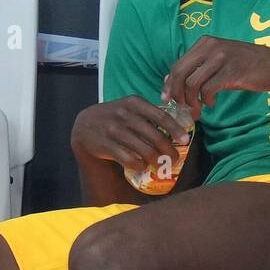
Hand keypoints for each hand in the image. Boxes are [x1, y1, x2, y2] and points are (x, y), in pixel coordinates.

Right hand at [70, 96, 189, 174]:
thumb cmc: (113, 116)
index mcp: (134, 103)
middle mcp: (125, 115)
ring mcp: (114, 131)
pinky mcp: (106, 146)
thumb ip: (147, 112)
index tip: (185, 140)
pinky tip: (142, 166)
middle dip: (168, 150)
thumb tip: (174, 125)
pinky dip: (139, 165)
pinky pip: (128, 159)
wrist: (84, 125)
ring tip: (160, 164)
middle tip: (174, 158)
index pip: (161, 116)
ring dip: (155, 160)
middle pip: (155, 136)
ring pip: (143, 150)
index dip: (175, 130)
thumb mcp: (128, 106)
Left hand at [164, 36, 269, 119]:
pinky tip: (211, 103)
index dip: (169, 85)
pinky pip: (207, 90)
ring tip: (198, 110)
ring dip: (191, 102)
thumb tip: (170, 81)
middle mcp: (211, 46)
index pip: (177, 65)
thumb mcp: (217, 62)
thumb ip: (196, 69)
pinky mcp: (231, 71)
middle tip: (182, 108)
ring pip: (191, 84)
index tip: (168, 100)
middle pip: (180, 74)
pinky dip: (206, 100)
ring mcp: (221, 58)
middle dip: (177, 95)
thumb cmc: (244, 66)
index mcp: (204, 43)